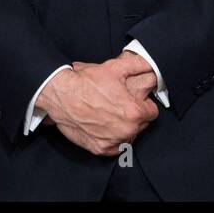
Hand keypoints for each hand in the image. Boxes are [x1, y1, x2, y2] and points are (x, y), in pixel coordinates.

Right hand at [37, 57, 158, 155]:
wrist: (61, 95)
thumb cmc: (86, 83)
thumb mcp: (114, 67)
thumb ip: (137, 65)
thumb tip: (149, 63)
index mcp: (134, 111)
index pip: (152, 112)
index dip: (143, 104)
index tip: (134, 100)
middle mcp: (126, 130)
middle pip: (141, 124)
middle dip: (134, 115)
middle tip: (119, 104)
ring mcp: (113, 141)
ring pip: (129, 136)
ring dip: (124, 128)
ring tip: (110, 114)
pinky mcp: (100, 149)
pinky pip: (115, 147)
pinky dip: (111, 138)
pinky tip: (103, 125)